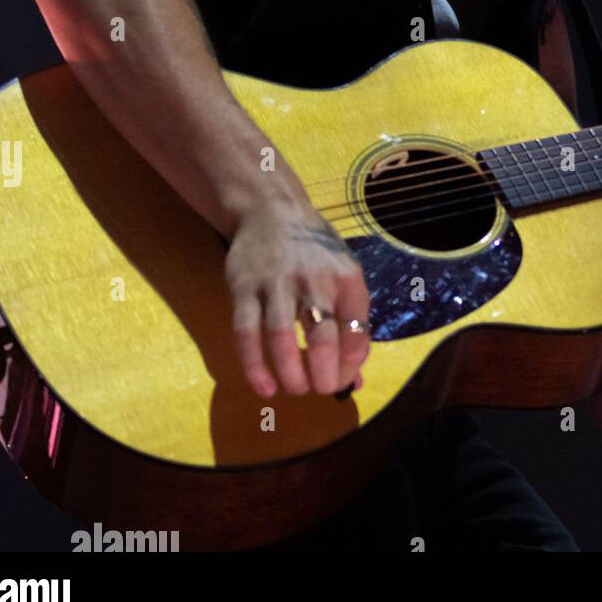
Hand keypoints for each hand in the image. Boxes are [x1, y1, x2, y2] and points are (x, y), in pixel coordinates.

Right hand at [224, 194, 370, 397]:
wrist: (272, 211)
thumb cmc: (316, 253)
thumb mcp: (343, 278)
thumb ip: (350, 327)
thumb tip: (356, 381)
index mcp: (346, 278)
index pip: (358, 331)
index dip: (352, 365)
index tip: (343, 380)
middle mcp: (314, 279)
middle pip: (322, 337)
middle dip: (324, 375)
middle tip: (320, 390)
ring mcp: (276, 283)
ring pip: (280, 336)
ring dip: (290, 373)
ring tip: (295, 389)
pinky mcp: (244, 287)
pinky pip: (246, 332)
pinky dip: (254, 365)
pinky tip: (264, 387)